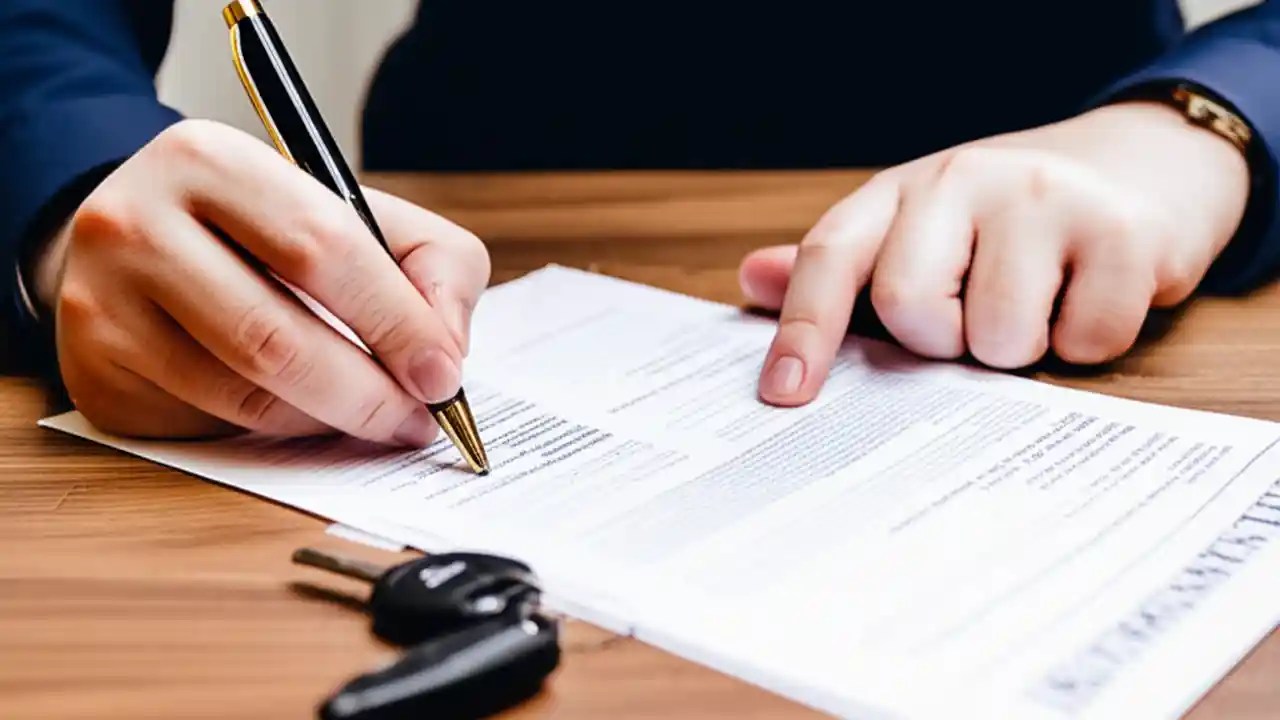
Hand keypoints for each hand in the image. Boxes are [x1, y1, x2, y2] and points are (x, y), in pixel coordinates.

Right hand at [36, 119, 489, 444]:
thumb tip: (443, 352)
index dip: (396, 322)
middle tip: (417, 419)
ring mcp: (102, 303)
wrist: (144, 241)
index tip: (443, 375)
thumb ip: (429, 263)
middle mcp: (137, 224)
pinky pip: (208, 426)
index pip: (321, 248)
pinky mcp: (96, 372)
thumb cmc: (266, 231)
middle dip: (367, 393)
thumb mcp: (355, 210)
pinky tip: (306, 414)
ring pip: (242, 396)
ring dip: (328, 421)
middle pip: (274, 338)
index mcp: (211, 160)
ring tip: (373, 416)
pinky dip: (276, 433)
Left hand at [739, 101, 1250, 405]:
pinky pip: (1086, 342)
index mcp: (900, 192)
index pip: (832, 257)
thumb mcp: (917, 231)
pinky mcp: (1121, 230)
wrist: (1137, 164)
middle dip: (941, 343)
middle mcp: (962, 180)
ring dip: (1019, 350)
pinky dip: (1087, 345)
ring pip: (1001, 337)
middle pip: (910, 308)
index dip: (803, 329)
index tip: (785, 395)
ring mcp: (1043, 198)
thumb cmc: (1005, 222)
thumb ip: (841, 269)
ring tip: (1038, 308)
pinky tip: (1088, 300)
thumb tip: (753, 278)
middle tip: (973, 322)